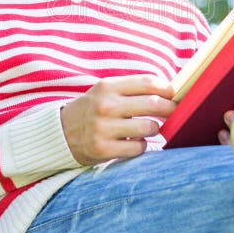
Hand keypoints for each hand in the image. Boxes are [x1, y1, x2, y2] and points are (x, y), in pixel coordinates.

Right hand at [60, 74, 176, 165]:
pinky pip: (138, 148)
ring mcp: (104, 128)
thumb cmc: (91, 110)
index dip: (168, 89)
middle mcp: (106, 106)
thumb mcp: (106, 92)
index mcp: (108, 87)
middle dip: (170, 109)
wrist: (59, 134)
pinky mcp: (103, 150)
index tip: (174, 95)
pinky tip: (133, 143)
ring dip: (154, 129)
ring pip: (149, 128)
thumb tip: (170, 90)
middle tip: (174, 112)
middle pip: (154, 104)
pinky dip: (141, 146)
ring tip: (148, 128)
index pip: (148, 83)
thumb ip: (133, 89)